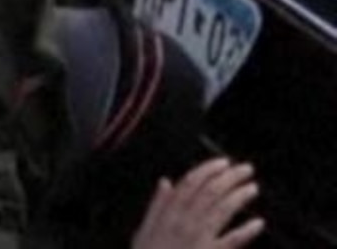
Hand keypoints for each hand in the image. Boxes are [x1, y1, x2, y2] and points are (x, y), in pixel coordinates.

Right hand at [135, 159, 264, 248]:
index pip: (190, 183)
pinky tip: (258, 223)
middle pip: (210, 192)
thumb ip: (156, 205)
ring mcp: (199, 238)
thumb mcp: (143, 229)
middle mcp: (185, 222)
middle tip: (246, 169)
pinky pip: (232, 241)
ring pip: (222, 210)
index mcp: (168, 213)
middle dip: (230, 178)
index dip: (208, 169)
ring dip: (239, 196)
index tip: (223, 162)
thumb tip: (165, 182)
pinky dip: (247, 231)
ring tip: (253, 188)